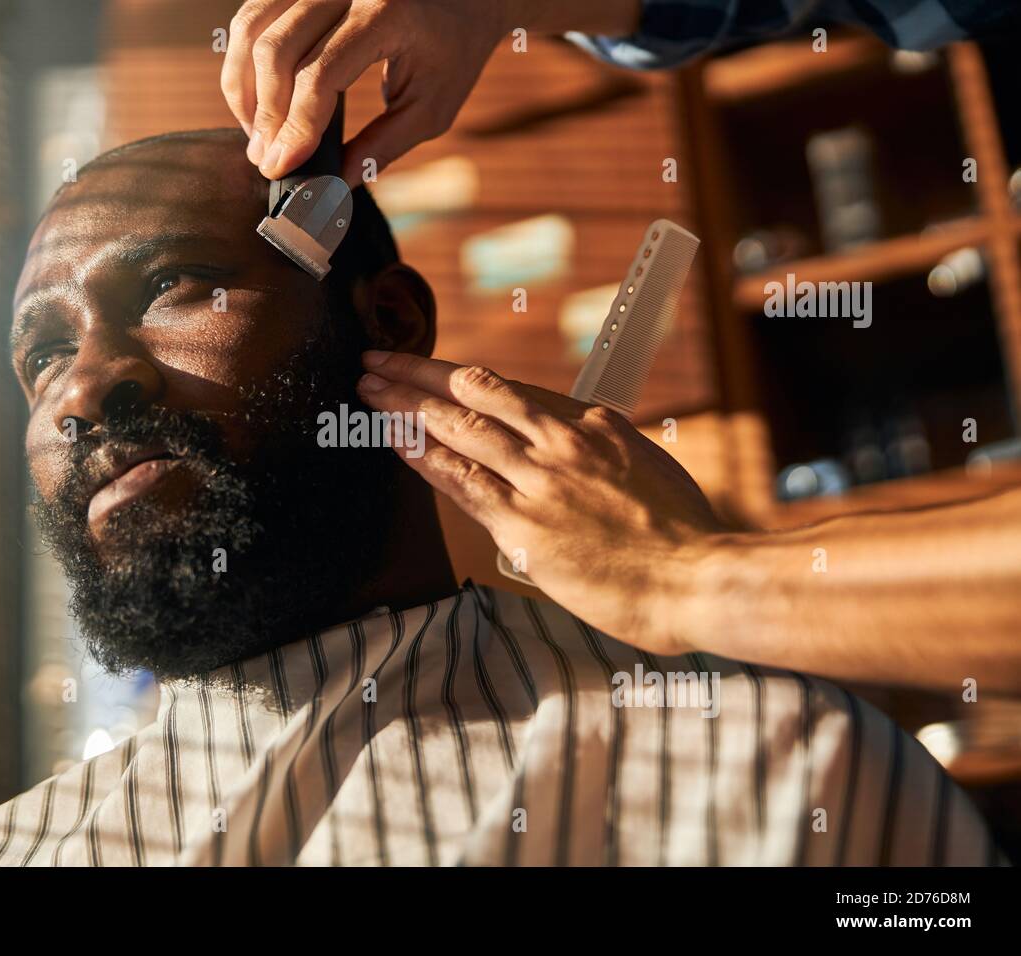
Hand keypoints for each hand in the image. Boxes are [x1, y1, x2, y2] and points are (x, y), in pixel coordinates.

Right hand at [221, 0, 515, 181]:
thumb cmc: (454, 51)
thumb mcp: (431, 108)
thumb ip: (383, 147)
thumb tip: (333, 182)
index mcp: (386, 13)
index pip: (321, 74)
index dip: (295, 126)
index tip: (279, 166)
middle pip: (278, 50)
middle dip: (265, 114)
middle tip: (266, 159)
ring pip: (253, 26)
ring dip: (243, 86)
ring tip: (257, 133)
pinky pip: (255, 13)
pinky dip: (246, 59)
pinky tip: (257, 99)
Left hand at [356, 350, 726, 652]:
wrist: (698, 576)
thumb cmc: (683, 534)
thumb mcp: (647, 470)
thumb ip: (603, 456)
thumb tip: (580, 454)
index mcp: (592, 423)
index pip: (512, 392)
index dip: (462, 379)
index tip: (432, 369)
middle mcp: (560, 439)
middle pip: (474, 395)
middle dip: (417, 374)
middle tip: (377, 360)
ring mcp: (539, 479)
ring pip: (458, 428)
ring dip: (405, 405)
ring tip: (369, 389)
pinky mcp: (523, 524)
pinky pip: (460, 481)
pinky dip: (423, 456)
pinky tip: (393, 439)